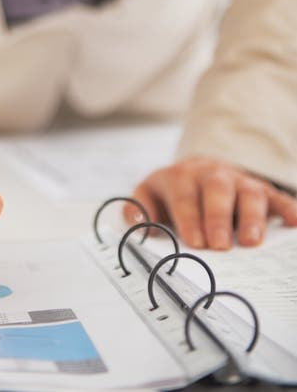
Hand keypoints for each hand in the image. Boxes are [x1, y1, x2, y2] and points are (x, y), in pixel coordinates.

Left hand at [124, 157, 296, 249]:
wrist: (198, 171)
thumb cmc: (172, 193)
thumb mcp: (149, 193)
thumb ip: (139, 207)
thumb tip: (136, 222)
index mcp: (180, 176)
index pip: (184, 195)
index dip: (188, 217)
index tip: (193, 241)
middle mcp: (211, 174)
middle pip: (217, 189)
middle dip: (218, 217)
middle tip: (219, 245)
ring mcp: (238, 180)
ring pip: (248, 191)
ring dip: (250, 215)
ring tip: (251, 242)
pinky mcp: (261, 189)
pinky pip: (276, 196)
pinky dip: (287, 208)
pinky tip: (294, 223)